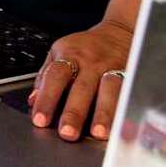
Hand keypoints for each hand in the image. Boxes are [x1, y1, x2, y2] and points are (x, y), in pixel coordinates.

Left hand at [29, 18, 134, 141]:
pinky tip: (123, 129)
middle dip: (74, 112)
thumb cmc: (85, 48)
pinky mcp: (132, 76)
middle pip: (82, 88)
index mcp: (70, 55)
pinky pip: (129, 94)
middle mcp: (92, 63)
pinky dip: (126, 112)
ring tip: (98, 133)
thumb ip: (46, 76)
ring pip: (110, 91)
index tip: (40, 120)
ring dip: (104, 114)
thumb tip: (33, 101)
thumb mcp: (60, 52)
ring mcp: (113, 69)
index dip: (47, 98)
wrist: (118, 33)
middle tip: (67, 133)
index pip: (55, 77)